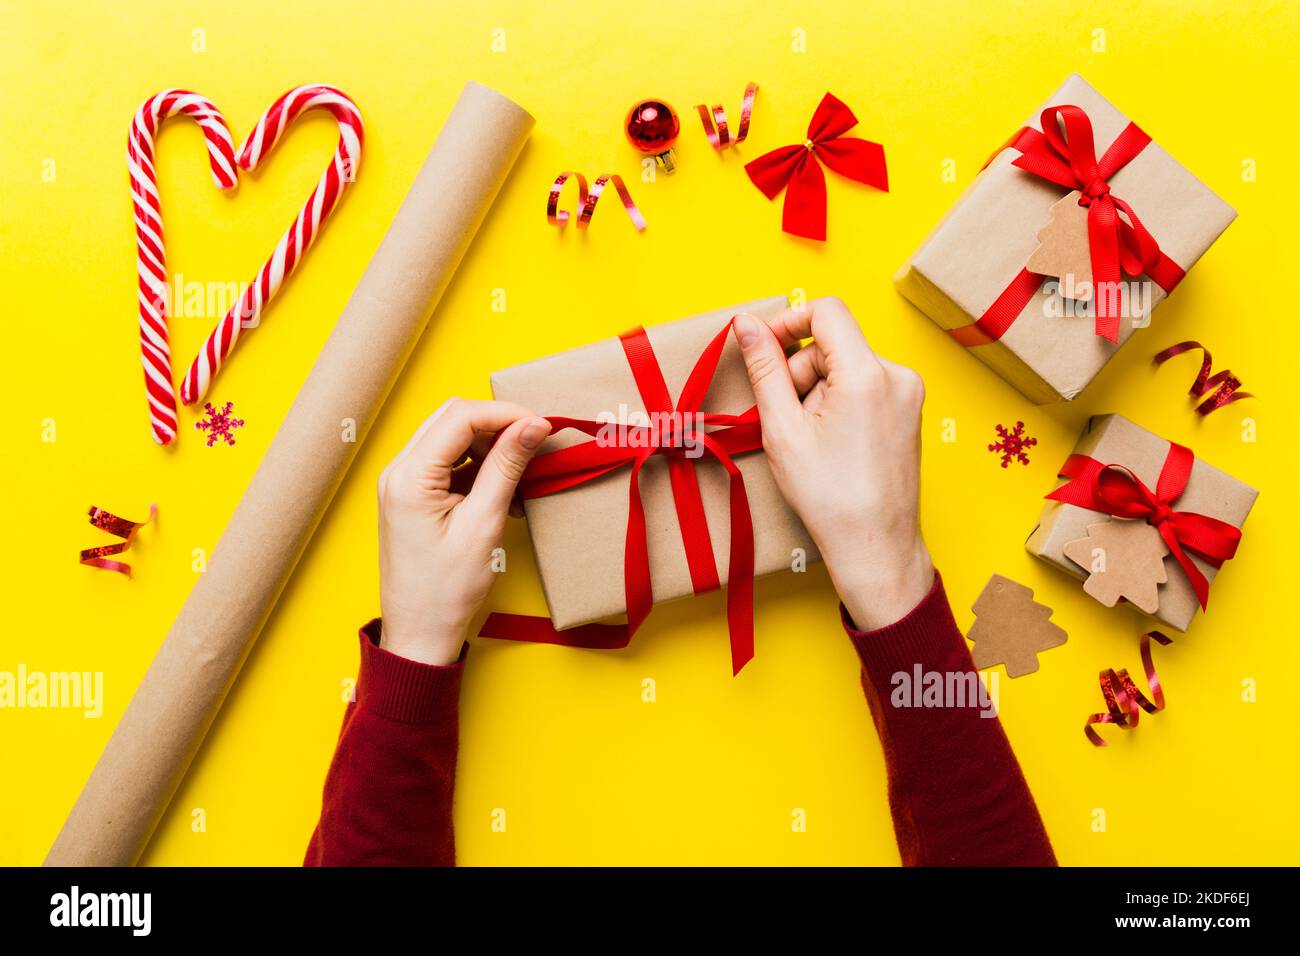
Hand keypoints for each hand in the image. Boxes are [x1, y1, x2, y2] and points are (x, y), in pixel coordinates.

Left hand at [377, 399, 550, 663]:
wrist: (419, 634)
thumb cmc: (446, 591)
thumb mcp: (483, 525)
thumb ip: (506, 468)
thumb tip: (532, 426)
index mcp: (409, 477)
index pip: (461, 418)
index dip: (506, 414)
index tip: (543, 426)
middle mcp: (399, 472)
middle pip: (453, 419)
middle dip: (498, 424)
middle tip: (536, 441)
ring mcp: (403, 483)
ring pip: (452, 437)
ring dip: (490, 445)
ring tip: (523, 470)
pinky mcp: (414, 497)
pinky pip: (449, 463)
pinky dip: (479, 467)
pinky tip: (506, 489)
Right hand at [732, 297, 932, 630]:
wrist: (874, 545)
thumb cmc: (829, 497)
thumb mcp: (783, 429)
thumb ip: (764, 369)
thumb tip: (745, 324)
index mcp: (866, 375)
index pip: (826, 312)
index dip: (788, 323)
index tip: (764, 349)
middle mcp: (896, 376)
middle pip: (833, 344)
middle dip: (800, 373)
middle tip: (788, 420)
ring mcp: (908, 393)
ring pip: (846, 366)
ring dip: (818, 391)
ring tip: (811, 439)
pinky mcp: (909, 410)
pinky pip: (864, 385)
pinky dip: (839, 402)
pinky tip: (831, 443)